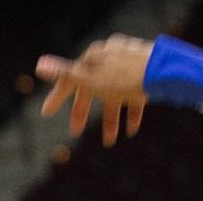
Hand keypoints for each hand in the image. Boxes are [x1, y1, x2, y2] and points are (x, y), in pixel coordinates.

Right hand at [37, 34, 153, 146]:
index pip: (68, 79)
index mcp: (93, 58)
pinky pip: (133, 95)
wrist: (162, 73)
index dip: (57, 97)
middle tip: (75, 131)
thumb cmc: (124, 77)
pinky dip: (130, 113)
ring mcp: (128, 66)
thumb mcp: (90, 80)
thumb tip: (40, 65)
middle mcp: (109, 59)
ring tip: (110, 142)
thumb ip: (65, 75)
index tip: (46, 113)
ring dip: (110, 120)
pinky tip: (131, 131)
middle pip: (91, 88)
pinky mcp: (145, 75)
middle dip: (83, 111)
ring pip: (113, 95)